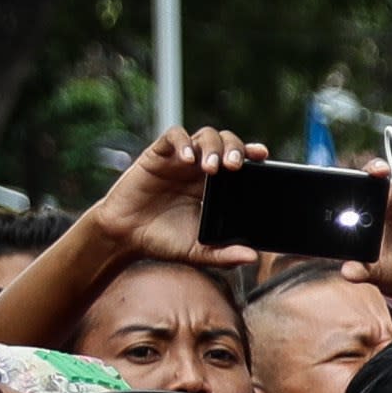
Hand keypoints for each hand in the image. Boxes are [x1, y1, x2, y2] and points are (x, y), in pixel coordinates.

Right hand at [91, 127, 263, 259]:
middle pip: (225, 143)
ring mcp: (180, 160)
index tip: (263, 157)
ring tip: (212, 168)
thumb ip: (225, 254)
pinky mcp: (158, 155)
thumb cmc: (164, 240)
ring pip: (204, 135)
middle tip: (235, 166)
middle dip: (234, 148)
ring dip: (212, 147)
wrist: (128, 237)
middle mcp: (200, 169)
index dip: (251, 154)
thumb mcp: (199, 251)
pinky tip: (187, 159)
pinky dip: (183, 142)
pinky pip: (174, 136)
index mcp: (215, 187)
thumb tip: (253, 257)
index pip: (239, 162)